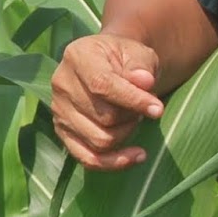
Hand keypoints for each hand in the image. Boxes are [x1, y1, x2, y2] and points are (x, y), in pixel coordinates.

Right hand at [51, 33, 163, 171]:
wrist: (110, 66)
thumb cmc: (126, 60)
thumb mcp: (139, 53)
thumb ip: (141, 66)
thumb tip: (144, 82)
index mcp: (77, 56)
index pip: (102, 85)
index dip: (132, 100)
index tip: (158, 109)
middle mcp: (62, 84)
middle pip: (104, 116)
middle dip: (132, 116)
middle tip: (144, 105)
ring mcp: (59, 111)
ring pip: (99, 140)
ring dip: (126, 134)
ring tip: (134, 118)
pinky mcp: (63, 133)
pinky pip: (88, 158)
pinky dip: (115, 162)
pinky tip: (137, 155)